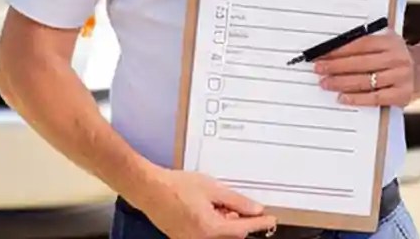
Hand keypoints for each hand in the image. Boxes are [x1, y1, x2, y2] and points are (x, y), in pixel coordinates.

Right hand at [135, 168, 278, 237]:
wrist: (149, 189)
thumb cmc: (176, 186)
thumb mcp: (211, 188)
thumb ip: (236, 201)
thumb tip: (254, 209)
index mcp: (211, 229)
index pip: (243, 229)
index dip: (259, 223)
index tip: (271, 220)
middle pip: (231, 235)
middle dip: (239, 221)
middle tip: (241, 206)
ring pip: (218, 235)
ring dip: (225, 223)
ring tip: (218, 203)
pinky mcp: (183, 238)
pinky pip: (205, 235)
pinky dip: (212, 225)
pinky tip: (208, 209)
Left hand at [312, 33, 414, 106]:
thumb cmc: (395, 56)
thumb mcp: (385, 43)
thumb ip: (364, 44)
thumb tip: (330, 50)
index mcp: (390, 41)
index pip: (359, 44)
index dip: (338, 50)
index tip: (320, 54)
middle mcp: (397, 58)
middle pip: (360, 63)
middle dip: (335, 67)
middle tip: (318, 69)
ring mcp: (401, 77)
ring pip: (365, 81)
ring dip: (341, 83)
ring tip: (325, 83)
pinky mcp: (402, 95)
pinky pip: (375, 98)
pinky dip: (357, 99)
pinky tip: (343, 98)